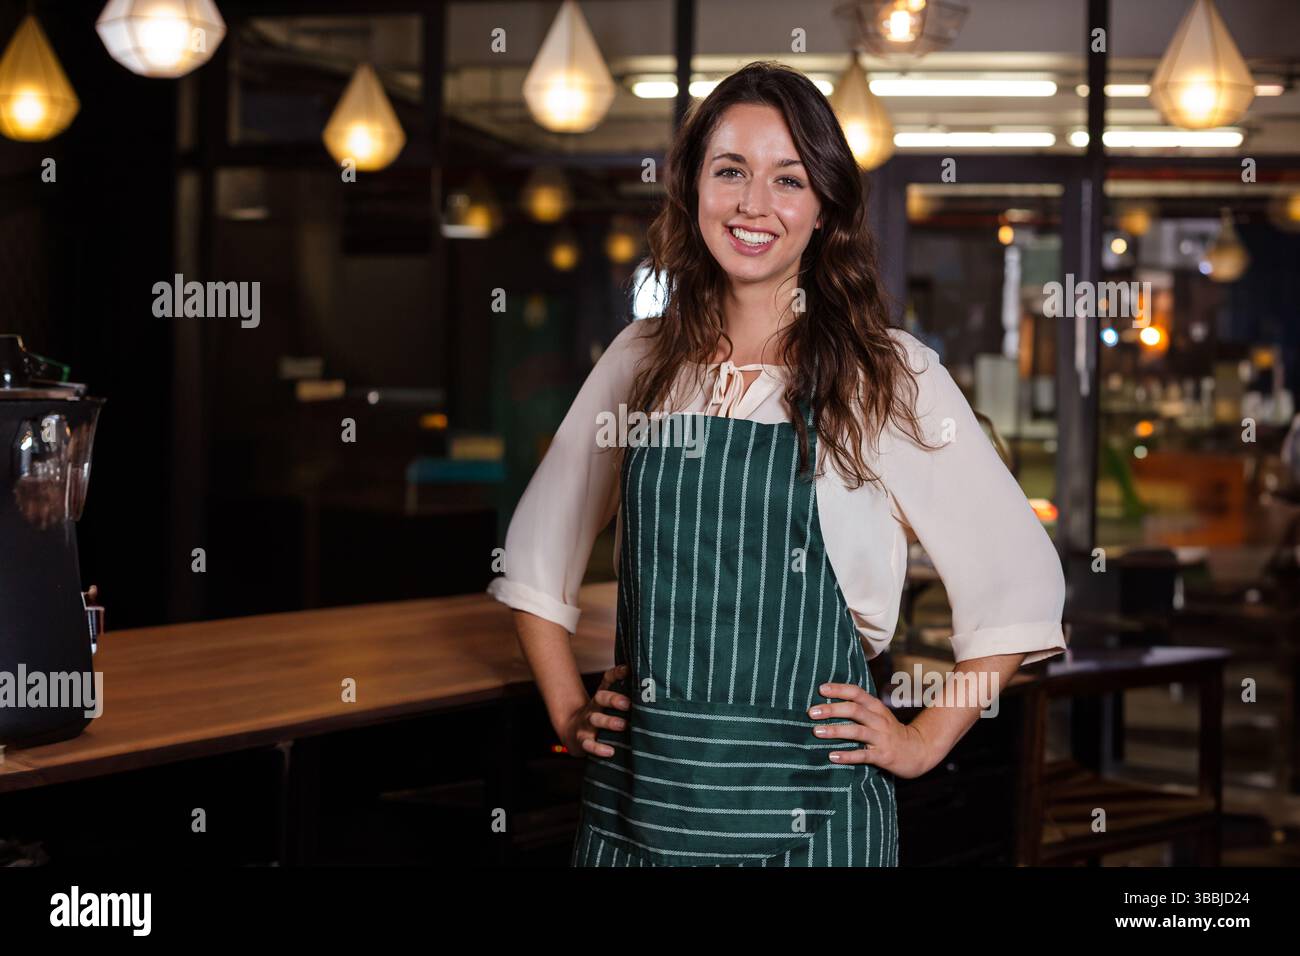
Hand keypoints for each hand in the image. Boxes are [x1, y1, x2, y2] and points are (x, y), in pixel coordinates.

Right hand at [560, 665, 631, 757]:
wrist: (572, 731)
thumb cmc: (600, 717)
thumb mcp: (609, 705)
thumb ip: (626, 696)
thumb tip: (650, 686)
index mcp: (602, 697)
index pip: (608, 680)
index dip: (617, 673)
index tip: (627, 670)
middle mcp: (594, 707)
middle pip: (600, 698)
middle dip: (613, 699)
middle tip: (627, 703)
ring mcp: (586, 723)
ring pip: (595, 719)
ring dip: (608, 722)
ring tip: (623, 725)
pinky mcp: (582, 740)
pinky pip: (589, 744)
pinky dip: (598, 748)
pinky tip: (609, 752)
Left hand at [808, 681, 934, 778]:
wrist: (918, 751)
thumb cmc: (889, 731)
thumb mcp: (878, 715)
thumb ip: (859, 708)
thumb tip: (827, 702)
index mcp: (876, 707)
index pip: (857, 693)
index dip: (839, 689)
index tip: (820, 689)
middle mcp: (879, 720)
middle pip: (854, 710)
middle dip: (832, 710)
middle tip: (811, 712)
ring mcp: (882, 738)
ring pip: (857, 731)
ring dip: (836, 730)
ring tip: (816, 731)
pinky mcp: (883, 756)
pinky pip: (864, 755)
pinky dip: (847, 755)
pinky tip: (832, 756)